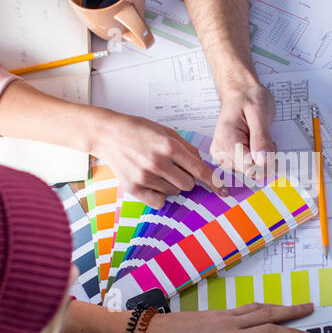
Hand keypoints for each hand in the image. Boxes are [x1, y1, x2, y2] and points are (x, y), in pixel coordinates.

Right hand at [91, 111, 221, 207]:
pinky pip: (159, 202)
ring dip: (170, 185)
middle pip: (188, 185)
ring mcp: (145, 176)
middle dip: (186, 179)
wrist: (108, 134)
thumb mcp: (166, 131)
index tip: (223, 191)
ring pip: (174, 193)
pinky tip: (151, 182)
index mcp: (169, 146)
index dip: (214, 182)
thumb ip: (186, 148)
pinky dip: (159, 196)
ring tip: (156, 171)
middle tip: (173, 168)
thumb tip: (202, 166)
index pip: (199, 170)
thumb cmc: (138, 131)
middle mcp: (158, 162)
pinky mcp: (134, 188)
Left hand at [144, 303, 314, 332]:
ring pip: (257, 307)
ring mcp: (224, 315)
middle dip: (291, 311)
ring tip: (292, 308)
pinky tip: (261, 309)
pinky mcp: (216, 312)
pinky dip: (261, 306)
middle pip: (268, 313)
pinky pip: (245, 307)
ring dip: (278, 306)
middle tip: (310, 308)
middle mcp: (231, 322)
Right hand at [211, 79, 276, 179]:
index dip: (266, 162)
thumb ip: (261, 139)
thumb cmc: (248, 98)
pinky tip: (255, 143)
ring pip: (250, 170)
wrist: (240, 93)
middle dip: (264, 158)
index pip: (249, 169)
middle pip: (250, 171)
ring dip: (260, 157)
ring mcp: (222, 155)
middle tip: (266, 138)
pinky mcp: (227, 157)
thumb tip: (263, 162)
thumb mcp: (259, 114)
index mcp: (226, 140)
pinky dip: (256, 157)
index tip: (273, 149)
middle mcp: (220, 151)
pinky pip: (247, 166)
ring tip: (259, 138)